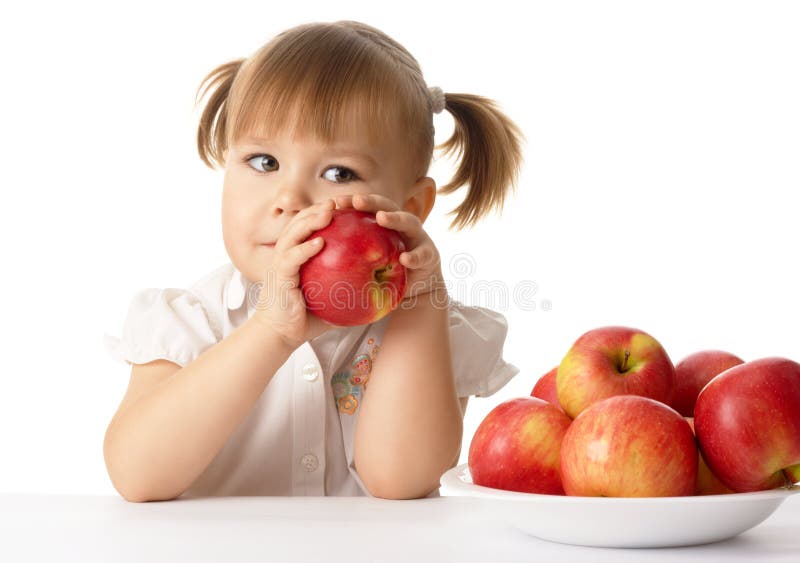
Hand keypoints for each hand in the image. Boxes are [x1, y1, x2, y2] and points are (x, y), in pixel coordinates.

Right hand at [251, 198, 336, 349]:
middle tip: (339, 201)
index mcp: (295, 255)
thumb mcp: (331, 299)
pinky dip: (305, 248)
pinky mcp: (278, 276)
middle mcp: (285, 254)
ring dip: (311, 221)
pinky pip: (292, 258)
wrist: (279, 335)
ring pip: (294, 234)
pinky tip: (320, 243)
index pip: (308, 226)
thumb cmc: (305, 319)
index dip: (324, 212)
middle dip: (319, 208)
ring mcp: (280, 263)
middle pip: (300, 222)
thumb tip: (380, 287)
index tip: (345, 207)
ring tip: (329, 212)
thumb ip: (348, 288)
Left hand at [333, 193, 445, 300]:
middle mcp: (403, 225)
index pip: (368, 208)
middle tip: (357, 201)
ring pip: (409, 222)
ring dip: (395, 219)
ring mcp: (419, 237)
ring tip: (382, 218)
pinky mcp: (430, 255)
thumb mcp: (367, 264)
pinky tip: (405, 259)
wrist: (416, 290)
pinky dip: (414, 256)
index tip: (335, 202)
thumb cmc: (386, 274)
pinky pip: (423, 254)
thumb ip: (350, 258)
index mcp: (386, 224)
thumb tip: (318, 258)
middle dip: (372, 202)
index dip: (353, 202)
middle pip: (387, 206)